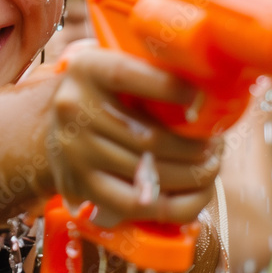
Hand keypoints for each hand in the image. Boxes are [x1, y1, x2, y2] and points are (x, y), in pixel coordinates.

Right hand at [48, 40, 221, 226]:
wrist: (54, 128)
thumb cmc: (104, 95)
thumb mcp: (114, 67)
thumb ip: (149, 70)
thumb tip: (208, 86)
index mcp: (87, 70)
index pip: (130, 75)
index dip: (171, 88)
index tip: (203, 99)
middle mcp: (75, 109)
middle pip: (150, 137)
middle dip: (196, 147)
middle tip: (218, 146)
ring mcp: (75, 152)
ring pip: (150, 172)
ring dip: (193, 175)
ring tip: (211, 167)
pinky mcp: (81, 186)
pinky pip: (138, 205)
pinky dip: (176, 204)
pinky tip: (196, 193)